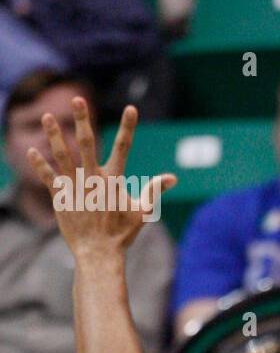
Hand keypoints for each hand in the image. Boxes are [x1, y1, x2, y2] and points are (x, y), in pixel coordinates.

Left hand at [27, 98, 174, 256]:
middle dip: (82, 119)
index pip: (123, 147)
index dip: (128, 127)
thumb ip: (155, 190)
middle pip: (86, 142)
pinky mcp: (60, 197)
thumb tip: (173, 178)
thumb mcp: (143, 211)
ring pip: (62, 154)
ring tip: (48, 116)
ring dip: (54, 134)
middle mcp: (92, 178)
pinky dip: (40, 164)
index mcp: (113, 180)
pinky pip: (47, 177)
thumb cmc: (122, 233)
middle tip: (77, 99)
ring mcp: (74, 187)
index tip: (131, 109)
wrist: (98, 252)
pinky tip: (32, 151)